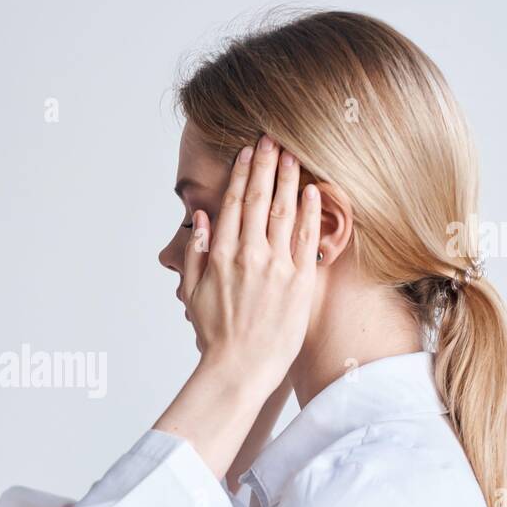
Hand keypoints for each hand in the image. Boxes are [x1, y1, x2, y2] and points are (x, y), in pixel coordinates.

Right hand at [181, 135, 319, 400]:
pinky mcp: (299, 282)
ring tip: (292, 154)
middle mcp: (250, 255)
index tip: (247, 152)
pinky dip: (311, 213)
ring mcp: (277, 267)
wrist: (240, 367)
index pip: (233, 204)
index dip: (241, 175)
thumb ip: (198, 252)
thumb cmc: (215, 335)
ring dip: (288, 179)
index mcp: (222, 255)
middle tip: (271, 139)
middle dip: (265, 166)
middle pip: (259, 200)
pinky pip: (308, 239)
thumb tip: (202, 220)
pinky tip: (313, 191)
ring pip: (284, 212)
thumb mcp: (193, 292)